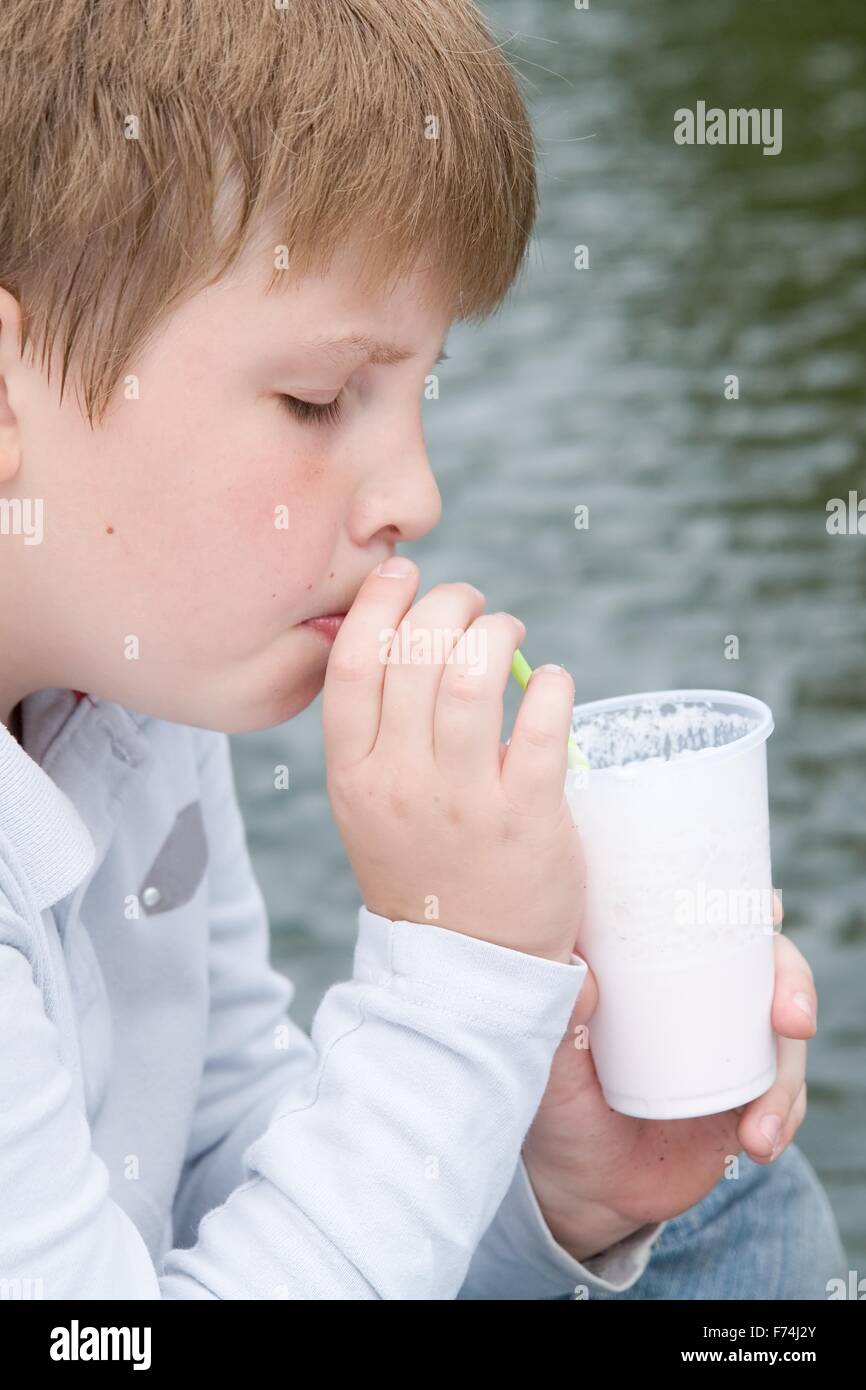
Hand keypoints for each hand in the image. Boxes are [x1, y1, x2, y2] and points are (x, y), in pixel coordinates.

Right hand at [322, 557, 584, 962]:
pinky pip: (542, 723)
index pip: (353, 664)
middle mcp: (401, 782)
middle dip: (450, 603)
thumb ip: (377, 730)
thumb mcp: (368, 803)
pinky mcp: (528, 817)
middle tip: (472, 605)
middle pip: (417, 654)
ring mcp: (463, 801)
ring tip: (509, 634)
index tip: (404, 574)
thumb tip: (407, 631)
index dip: (378, 602)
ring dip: (499, 631)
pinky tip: (551, 682)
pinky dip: (551, 684)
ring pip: (474, 676)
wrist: (467, 966)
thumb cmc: (421, 865)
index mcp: (353, 774)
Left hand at [523, 893, 814, 1259]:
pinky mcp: (746, 1101)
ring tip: (758, 1127)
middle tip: (790, 1023)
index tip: (766, 912)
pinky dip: (784, 1118)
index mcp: (657, 969)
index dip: (745, 905)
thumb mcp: (546, 1057)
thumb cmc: (557, 1103)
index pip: (708, 921)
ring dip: (787, 1076)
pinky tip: (760, 1142)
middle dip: (792, 985)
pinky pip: (786, 1099)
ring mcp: (729, 1049)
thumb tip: (580, 968)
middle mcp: (701, 999)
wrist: (583, 1187)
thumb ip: (558, 1016)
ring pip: (785, 1038)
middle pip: (766, 968)